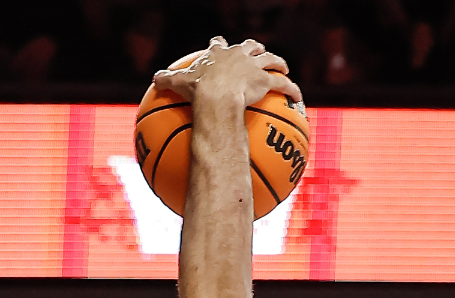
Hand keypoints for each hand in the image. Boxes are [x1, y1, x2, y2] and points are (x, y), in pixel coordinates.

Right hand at [152, 37, 301, 108]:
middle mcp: (238, 55)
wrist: (217, 96)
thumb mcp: (177, 83)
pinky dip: (292, 89)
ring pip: (272, 60)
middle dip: (254, 48)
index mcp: (218, 54)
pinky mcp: (266, 80)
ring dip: (279, 62)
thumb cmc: (197, 90)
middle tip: (258, 52)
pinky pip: (283, 84)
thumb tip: (154, 79)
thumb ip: (166, 80)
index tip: (219, 44)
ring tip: (284, 67)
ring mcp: (254, 66)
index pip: (218, 45)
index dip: (219, 45)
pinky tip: (299, 95)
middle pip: (250, 47)